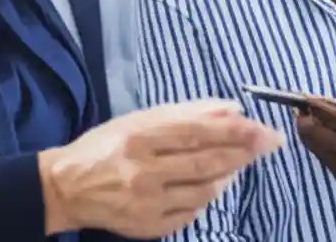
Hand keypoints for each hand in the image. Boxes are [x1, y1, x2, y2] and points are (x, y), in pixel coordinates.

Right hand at [39, 99, 284, 237]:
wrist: (66, 187)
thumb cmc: (104, 146)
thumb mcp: (138, 120)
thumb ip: (184, 113)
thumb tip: (231, 109)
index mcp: (139, 137)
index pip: (198, 132)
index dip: (235, 131)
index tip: (263, 128)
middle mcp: (143, 171)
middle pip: (206, 162)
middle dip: (244, 152)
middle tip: (269, 143)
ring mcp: (147, 203)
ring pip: (205, 190)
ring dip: (228, 174)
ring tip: (238, 162)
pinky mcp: (149, 227)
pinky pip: (191, 212)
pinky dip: (207, 197)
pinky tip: (211, 184)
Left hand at [295, 77, 335, 205]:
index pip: (335, 118)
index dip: (316, 105)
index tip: (305, 95)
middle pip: (315, 134)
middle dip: (304, 117)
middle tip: (304, 105)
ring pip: (313, 146)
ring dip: (308, 129)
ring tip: (312, 115)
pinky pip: (320, 156)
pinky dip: (318, 142)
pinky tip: (325, 132)